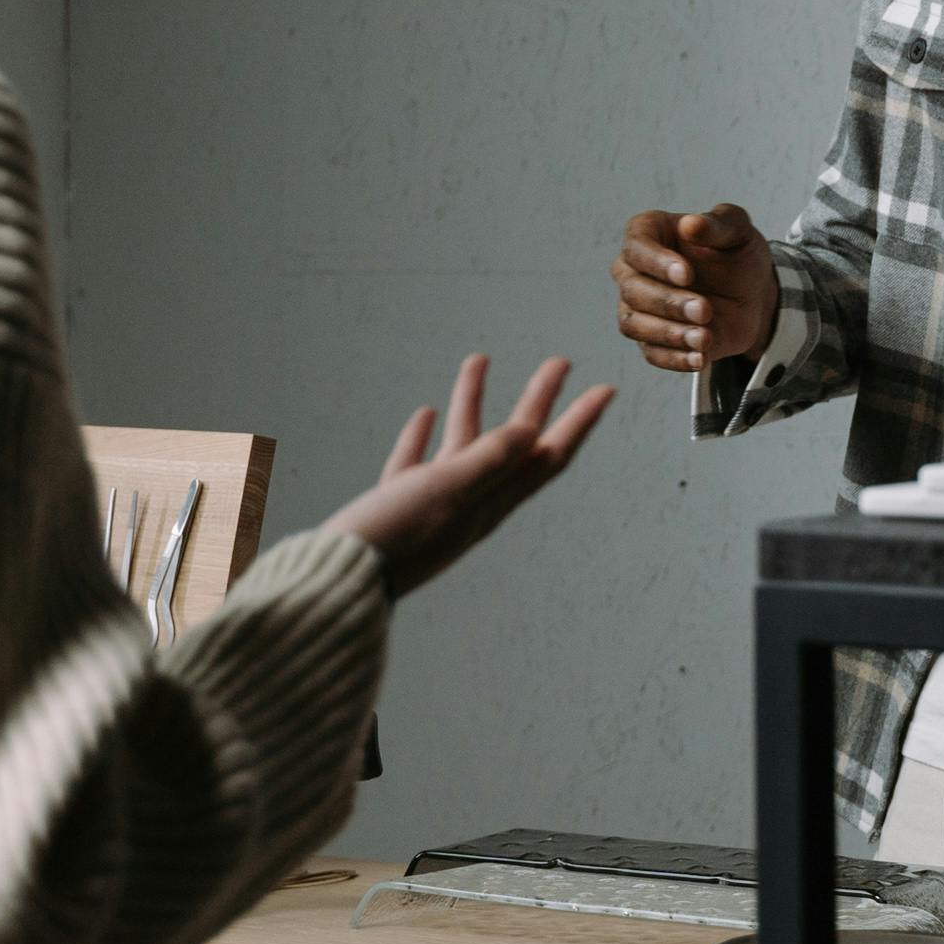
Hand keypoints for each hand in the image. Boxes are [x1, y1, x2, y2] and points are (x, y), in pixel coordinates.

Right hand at [329, 354, 614, 596]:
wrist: (336, 585)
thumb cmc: (393, 540)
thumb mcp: (447, 493)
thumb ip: (487, 461)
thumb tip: (531, 431)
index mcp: (490, 504)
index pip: (547, 455)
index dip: (579, 421)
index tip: (607, 389)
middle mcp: (470, 505)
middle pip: (515, 444)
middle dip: (538, 401)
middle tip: (559, 361)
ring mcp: (433, 507)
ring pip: (463, 445)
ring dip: (474, 402)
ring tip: (479, 358)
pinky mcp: (397, 509)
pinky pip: (418, 463)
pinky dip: (424, 436)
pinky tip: (426, 414)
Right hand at [611, 204, 775, 371]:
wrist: (752, 293)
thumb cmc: (736, 253)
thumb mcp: (738, 232)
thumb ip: (718, 224)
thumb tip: (691, 224)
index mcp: (648, 233)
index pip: (637, 247)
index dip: (657, 262)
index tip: (687, 274)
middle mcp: (634, 270)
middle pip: (633, 289)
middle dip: (669, 302)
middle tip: (705, 309)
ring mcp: (639, 307)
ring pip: (634, 324)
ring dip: (669, 334)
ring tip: (705, 337)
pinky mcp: (652, 340)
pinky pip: (652, 353)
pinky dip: (675, 358)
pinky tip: (700, 357)